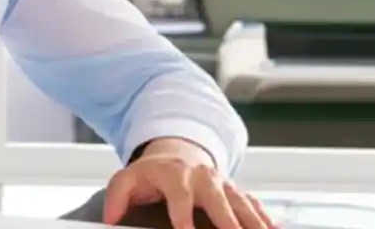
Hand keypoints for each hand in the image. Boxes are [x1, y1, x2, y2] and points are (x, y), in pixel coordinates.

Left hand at [102, 138, 276, 228]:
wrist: (177, 152)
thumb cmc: (152, 173)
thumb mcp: (128, 178)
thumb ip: (117, 196)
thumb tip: (110, 219)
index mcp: (175, 174)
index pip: (179, 195)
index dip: (182, 213)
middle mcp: (202, 177)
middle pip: (218, 198)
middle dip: (228, 220)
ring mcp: (222, 183)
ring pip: (241, 202)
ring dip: (253, 221)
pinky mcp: (235, 190)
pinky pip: (253, 203)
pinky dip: (264, 217)